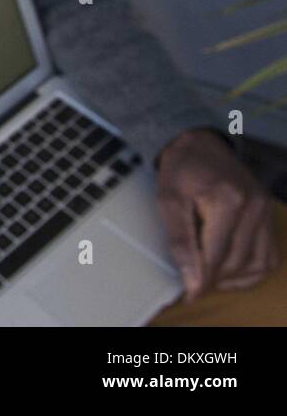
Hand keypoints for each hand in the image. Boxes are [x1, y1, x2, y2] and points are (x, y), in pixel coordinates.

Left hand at [155, 127, 279, 300]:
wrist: (199, 144)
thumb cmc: (180, 171)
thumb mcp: (168, 200)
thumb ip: (180, 240)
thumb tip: (191, 279)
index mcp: (228, 201)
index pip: (217, 255)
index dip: (202, 279)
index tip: (189, 294)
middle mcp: (254, 208)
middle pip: (237, 262)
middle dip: (215, 279)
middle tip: (195, 284)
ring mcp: (266, 212)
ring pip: (257, 264)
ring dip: (234, 278)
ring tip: (210, 277)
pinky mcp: (269, 217)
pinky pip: (270, 256)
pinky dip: (252, 270)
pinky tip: (231, 271)